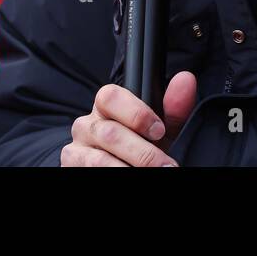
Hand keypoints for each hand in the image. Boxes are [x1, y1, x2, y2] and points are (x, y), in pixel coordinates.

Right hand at [61, 70, 196, 165]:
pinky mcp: (70, 168)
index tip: (159, 131)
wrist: (118, 170)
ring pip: (100, 160)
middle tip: (166, 166)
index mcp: (105, 106)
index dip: (136, 113)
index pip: (110, 96)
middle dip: (143, 152)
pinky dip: (115, 176)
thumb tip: (186, 79)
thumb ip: (172, 108)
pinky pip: (90, 173)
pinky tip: (129, 177)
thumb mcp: (158, 130)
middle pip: (110, 133)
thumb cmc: (139, 146)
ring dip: (130, 168)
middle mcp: (86, 125)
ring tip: (152, 175)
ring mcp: (76, 150)